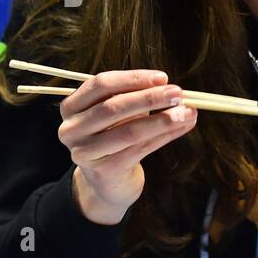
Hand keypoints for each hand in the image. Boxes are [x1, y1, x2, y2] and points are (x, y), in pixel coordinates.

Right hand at [57, 69, 196, 224]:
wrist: (107, 180)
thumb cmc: (114, 135)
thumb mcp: (117, 113)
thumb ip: (136, 97)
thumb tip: (170, 88)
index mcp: (71, 107)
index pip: (100, 85)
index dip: (132, 79)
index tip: (163, 78)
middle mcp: (71, 129)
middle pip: (113, 107)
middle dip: (149, 98)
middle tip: (178, 93)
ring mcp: (84, 152)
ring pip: (129, 131)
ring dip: (162, 120)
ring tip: (187, 112)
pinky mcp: (104, 171)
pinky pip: (139, 150)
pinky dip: (164, 136)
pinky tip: (181, 127)